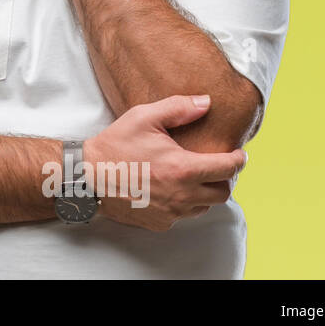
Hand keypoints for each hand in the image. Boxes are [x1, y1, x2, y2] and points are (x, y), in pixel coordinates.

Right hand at [82, 94, 246, 232]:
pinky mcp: (159, 223)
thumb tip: (206, 103)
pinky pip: (183, 216)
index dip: (238, 160)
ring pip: (204, 207)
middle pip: (222, 193)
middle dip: (223, 179)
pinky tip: (169, 190)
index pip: (228, 168)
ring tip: (191, 177)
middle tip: (213, 165)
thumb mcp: (143, 117)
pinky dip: (183, 204)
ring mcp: (171, 213)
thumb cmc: (114, 146)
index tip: (238, 154)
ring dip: (204, 193)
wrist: (86, 177)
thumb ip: (178, 108)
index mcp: (183, 168)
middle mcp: (182, 195)